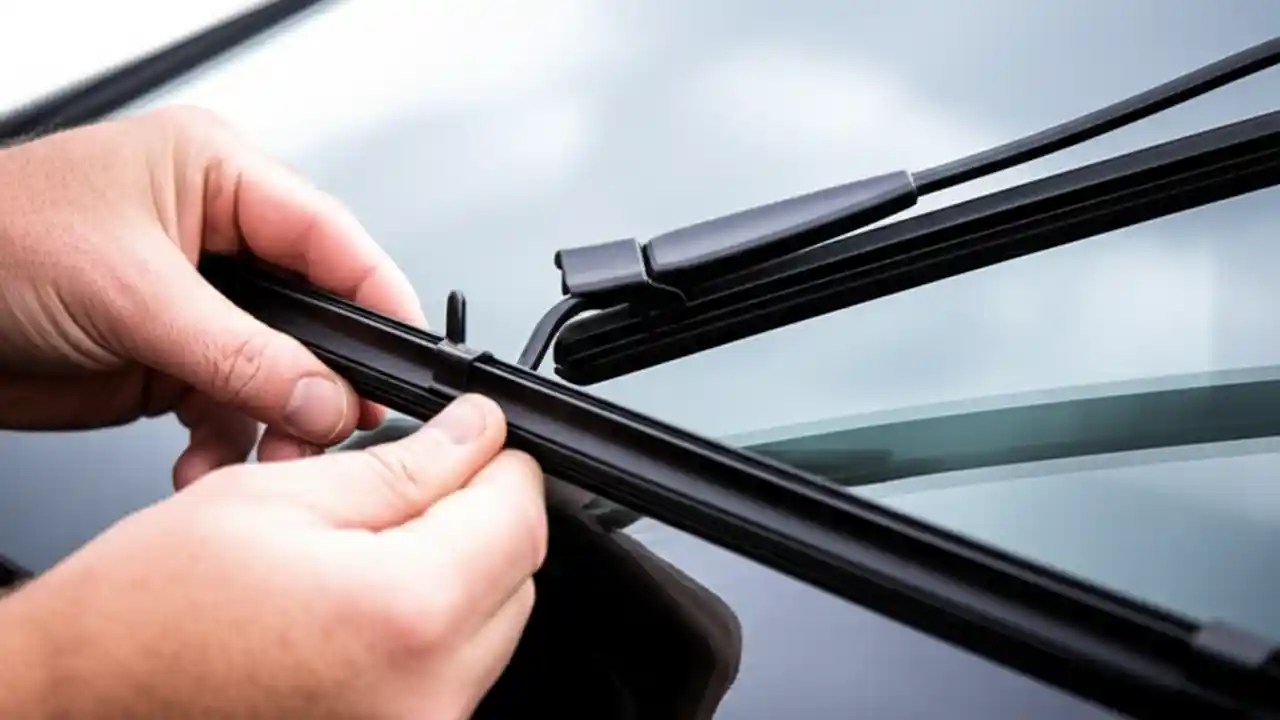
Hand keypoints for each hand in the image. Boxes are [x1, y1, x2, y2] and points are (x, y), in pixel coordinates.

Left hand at [0, 106, 425, 485]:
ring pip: (278, 372)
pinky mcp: (172, 358)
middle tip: (336, 426)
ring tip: (269, 458)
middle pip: (312, 313)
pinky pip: (231, 407)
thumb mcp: (131, 292)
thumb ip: (240, 351)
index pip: (331, 236)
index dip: (376, 296)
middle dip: (324, 378)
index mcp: (219, 177)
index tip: (405, 355)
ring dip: (277, 424)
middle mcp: (217, 237)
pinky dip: (227, 444)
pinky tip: (207, 464)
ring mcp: (198, 303)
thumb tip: (326, 394)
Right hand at [0, 394, 547, 718]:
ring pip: (491, 627)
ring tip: (362, 557)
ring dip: (454, 575)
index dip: (501, 462)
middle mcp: (427, 695)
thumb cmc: (143, 616)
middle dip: (480, 518)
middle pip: (517, 574)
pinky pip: (453, 675)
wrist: (77, 708)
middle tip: (409, 491)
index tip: (477, 440)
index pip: (521, 515)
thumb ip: (405, 465)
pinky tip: (358, 609)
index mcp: (404, 613)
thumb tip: (478, 434)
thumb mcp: (278, 496)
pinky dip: (425, 630)